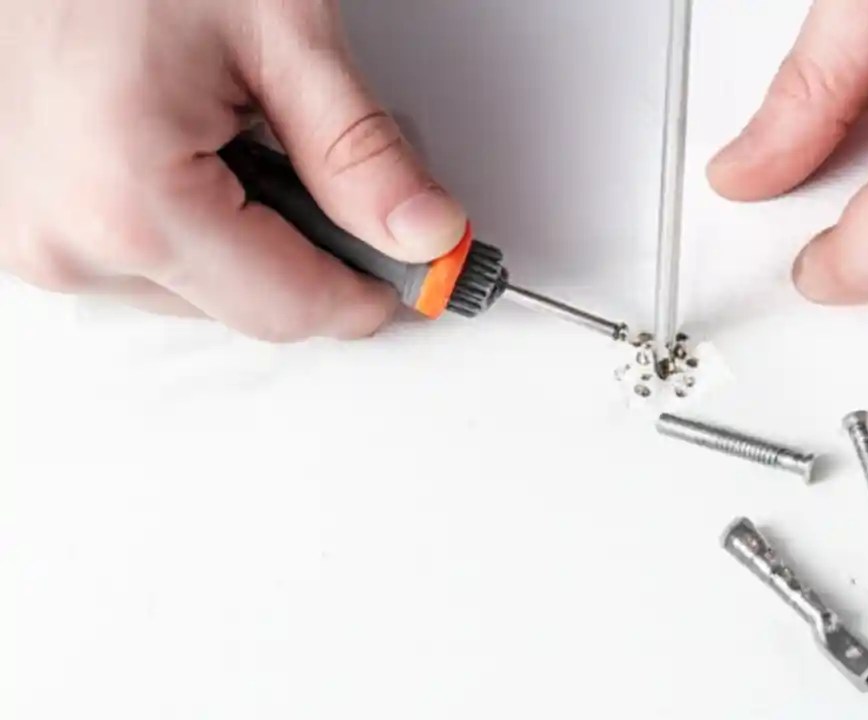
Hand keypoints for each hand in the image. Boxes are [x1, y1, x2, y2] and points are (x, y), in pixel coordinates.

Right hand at [0, 0, 466, 340]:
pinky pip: (139, 256)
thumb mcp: (280, 33)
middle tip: (321, 157)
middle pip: (245, 303)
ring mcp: (27, 233)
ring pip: (195, 286)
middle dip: (307, 245)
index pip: (288, 308)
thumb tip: (424, 234)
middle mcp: (59, 238)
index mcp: (124, 202)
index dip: (368, 292)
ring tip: (230, 125)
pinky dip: (187, 214)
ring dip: (242, 229)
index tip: (418, 270)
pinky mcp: (14, 216)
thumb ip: (359, 152)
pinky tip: (184, 140)